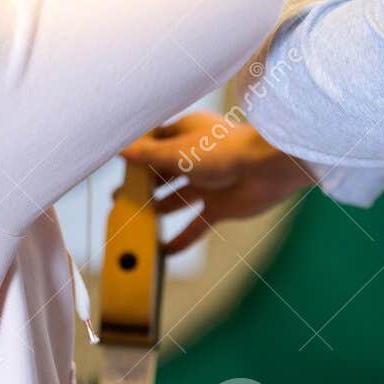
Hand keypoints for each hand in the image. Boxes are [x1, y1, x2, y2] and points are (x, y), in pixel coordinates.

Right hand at [120, 111, 317, 253]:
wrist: (268, 170)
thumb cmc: (224, 150)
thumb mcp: (178, 152)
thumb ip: (148, 155)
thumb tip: (119, 149)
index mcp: (186, 132)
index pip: (154, 141)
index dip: (136, 153)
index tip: (115, 165)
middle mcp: (195, 156)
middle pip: (163, 172)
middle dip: (143, 186)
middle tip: (118, 198)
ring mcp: (208, 182)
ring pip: (176, 199)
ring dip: (158, 211)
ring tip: (135, 223)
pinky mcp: (220, 206)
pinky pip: (196, 225)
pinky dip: (182, 239)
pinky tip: (165, 251)